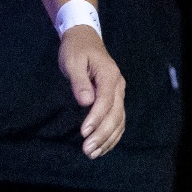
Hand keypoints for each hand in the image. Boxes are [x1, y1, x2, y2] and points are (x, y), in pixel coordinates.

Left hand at [60, 25, 125, 158]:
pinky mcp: (116, 99)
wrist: (84, 37)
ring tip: (93, 153)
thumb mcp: (72, 61)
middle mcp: (118, 86)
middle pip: (115, 114)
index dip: (96, 118)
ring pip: (119, 120)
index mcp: (109, 75)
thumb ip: (79, 81)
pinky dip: (113, 135)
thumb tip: (85, 102)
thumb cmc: (76, 49)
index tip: (84, 132)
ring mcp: (119, 93)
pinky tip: (103, 147)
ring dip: (108, 139)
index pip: (105, 101)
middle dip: (102, 134)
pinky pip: (119, 120)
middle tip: (86, 150)